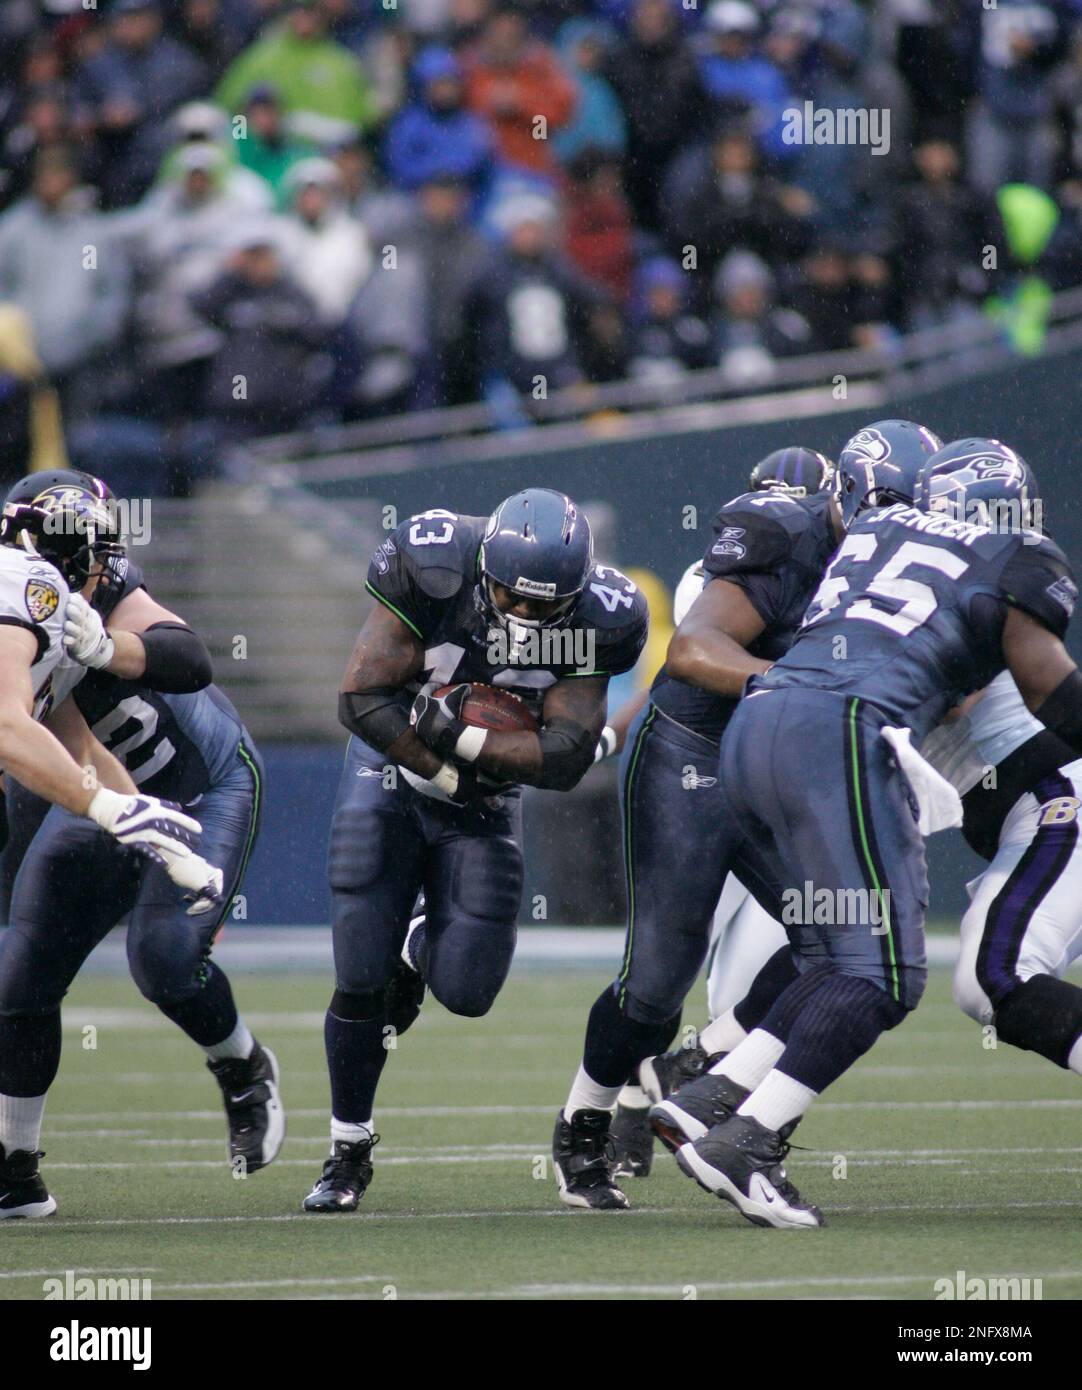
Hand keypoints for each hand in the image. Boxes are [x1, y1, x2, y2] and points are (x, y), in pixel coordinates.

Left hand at [63, 593, 114, 669]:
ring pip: (77, 630)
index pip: (83, 606)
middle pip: (80, 617)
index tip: (70, 598)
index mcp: (87, 614)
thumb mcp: (85, 614)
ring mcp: (82, 635)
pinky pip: (73, 643)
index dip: (77, 601)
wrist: (95, 646)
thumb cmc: (84, 626)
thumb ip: (78, 604)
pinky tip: (65, 640)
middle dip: (75, 612)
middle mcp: (85, 624)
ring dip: (71, 627)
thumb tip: (67, 592)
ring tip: (66, 624)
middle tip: (68, 607)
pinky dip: (69, 641)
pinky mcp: (77, 645)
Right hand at [86, 789, 222, 906]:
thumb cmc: (131, 804)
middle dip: (185, 837)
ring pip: (162, 840)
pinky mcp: (133, 840)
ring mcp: (142, 831)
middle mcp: (151, 820)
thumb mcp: (149, 800)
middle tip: (198, 843)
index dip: (188, 824)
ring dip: (175, 847)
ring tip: (187, 854)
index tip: (199, 829)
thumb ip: (165, 805)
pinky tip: (165, 862)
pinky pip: (146, 849)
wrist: (109, 808)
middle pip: (172, 830)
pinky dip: (155, 856)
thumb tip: (179, 808)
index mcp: (156, 810)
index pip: (176, 818)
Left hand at [410, 684, 486, 760]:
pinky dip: (428, 720)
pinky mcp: (418, 731)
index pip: (427, 688)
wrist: (446, 734)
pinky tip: (436, 721)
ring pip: (421, 711)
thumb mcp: (456, 699)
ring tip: (437, 710)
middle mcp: (416, 709)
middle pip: (422, 699)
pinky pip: (422, 722)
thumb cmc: (448, 714)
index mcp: (421, 699)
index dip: (435, 685)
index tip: (441, 687)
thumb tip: (468, 687)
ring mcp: (416, 721)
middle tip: (438, 698)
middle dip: (429, 698)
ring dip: (427, 709)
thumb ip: (461, 690)